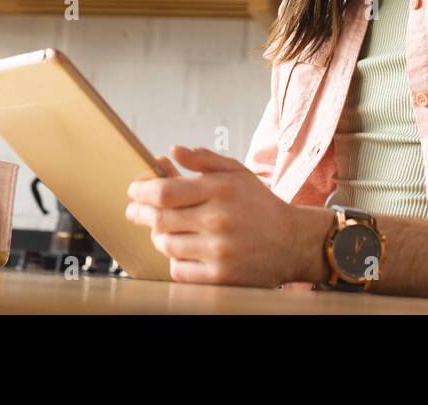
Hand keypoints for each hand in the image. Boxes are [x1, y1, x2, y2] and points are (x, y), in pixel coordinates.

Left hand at [126, 144, 308, 287]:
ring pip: (166, 245)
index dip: (141, 190)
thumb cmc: (260, 205)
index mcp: (220, 190)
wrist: (292, 242)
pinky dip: (174, 260)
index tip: (134, 190)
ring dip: (158, 236)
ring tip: (161, 229)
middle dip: (139, 213)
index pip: (164, 191)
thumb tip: (173, 151)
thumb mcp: (237, 173)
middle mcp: (218, 220)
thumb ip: (204, 160)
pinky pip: (179, 270)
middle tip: (134, 211)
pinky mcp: (220, 276)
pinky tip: (180, 250)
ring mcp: (219, 251)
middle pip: (159, 219)